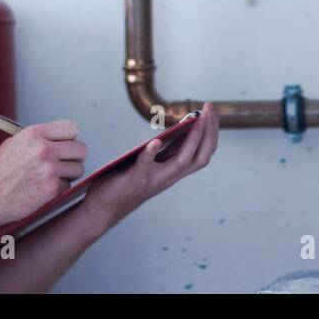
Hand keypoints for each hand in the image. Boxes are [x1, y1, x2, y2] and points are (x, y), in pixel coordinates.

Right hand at [0, 120, 86, 224]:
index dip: (71, 138)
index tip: (66, 145)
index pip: (71, 128)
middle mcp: (44, 149)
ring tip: (51, 177)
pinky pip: (67, 186)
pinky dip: (58, 189)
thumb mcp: (14, 143)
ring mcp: (49, 169)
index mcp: (34, 134)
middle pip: (81, 149)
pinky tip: (42, 189)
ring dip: (68, 174)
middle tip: (65, 163)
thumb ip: (37, 140)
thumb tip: (57, 140)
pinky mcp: (50, 189)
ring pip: (77, 169)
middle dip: (75, 157)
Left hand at [80, 103, 219, 233]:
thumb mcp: (153, 164)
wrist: (105, 208)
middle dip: (209, 132)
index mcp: (174, 172)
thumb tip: (182, 127)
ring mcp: (155, 179)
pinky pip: (145, 166)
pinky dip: (151, 153)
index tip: (212, 112)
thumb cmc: (127, 183)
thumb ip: (167, 150)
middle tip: (209, 109)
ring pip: (182, 161)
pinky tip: (155, 141)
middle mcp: (169, 177)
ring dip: (192, 138)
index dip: (211, 133)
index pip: (202, 153)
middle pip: (200, 157)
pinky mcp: (136, 179)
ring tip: (196, 118)